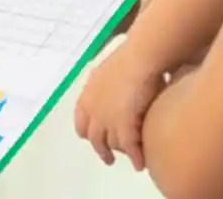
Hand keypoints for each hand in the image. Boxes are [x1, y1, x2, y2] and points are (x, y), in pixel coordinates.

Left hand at [74, 44, 164, 170]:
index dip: (87, 132)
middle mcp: (93, 110)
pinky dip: (136, 157)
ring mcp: (107, 119)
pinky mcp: (124, 125)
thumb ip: (105, 86)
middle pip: (94, 138)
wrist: (140, 58)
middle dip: (101, 149)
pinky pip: (129, 147)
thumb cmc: (129, 59)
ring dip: (121, 152)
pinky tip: (141, 164)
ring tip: (131, 159)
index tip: (93, 138)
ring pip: (112, 144)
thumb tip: (113, 91)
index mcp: (87, 95)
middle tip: (108, 159)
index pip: (81, 122)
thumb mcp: (108, 73)